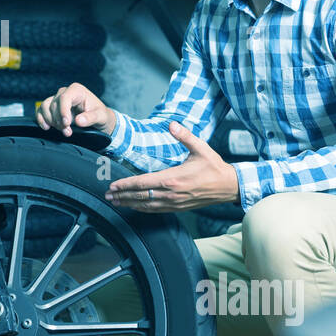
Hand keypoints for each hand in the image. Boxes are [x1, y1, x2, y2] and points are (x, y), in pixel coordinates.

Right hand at [36, 82, 113, 137]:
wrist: (97, 118)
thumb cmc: (99, 114)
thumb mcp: (100, 116)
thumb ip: (91, 118)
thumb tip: (79, 120)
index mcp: (77, 90)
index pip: (64, 98)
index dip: (63, 111)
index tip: (66, 124)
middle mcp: (65, 92)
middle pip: (54, 105)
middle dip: (59, 121)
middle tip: (68, 132)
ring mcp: (57, 99)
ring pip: (45, 107)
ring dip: (51, 121)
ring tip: (62, 130)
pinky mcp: (51, 106)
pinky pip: (41, 110)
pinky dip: (41, 119)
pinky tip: (46, 127)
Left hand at [104, 121, 239, 211]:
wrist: (228, 186)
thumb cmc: (214, 166)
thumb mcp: (200, 148)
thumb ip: (185, 136)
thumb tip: (172, 124)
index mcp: (173, 178)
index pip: (143, 183)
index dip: (125, 185)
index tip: (112, 185)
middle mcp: (171, 193)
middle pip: (140, 196)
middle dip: (122, 196)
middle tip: (107, 195)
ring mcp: (174, 203)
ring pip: (146, 205)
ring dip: (129, 204)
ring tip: (115, 202)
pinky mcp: (178, 208)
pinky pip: (156, 210)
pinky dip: (143, 209)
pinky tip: (135, 207)